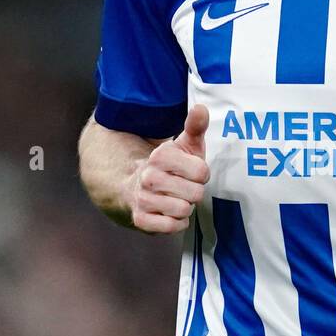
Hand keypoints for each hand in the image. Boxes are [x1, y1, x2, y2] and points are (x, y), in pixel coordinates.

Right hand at [126, 104, 209, 233]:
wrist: (134, 186)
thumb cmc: (169, 167)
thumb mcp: (183, 145)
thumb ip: (194, 127)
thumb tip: (201, 108)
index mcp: (160, 156)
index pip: (201, 172)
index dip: (202, 174)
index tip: (193, 172)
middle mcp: (148, 176)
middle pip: (195, 193)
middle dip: (194, 193)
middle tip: (184, 188)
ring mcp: (142, 198)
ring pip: (183, 211)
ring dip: (185, 208)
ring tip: (177, 199)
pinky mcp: (140, 219)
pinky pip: (170, 227)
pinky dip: (176, 223)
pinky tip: (171, 214)